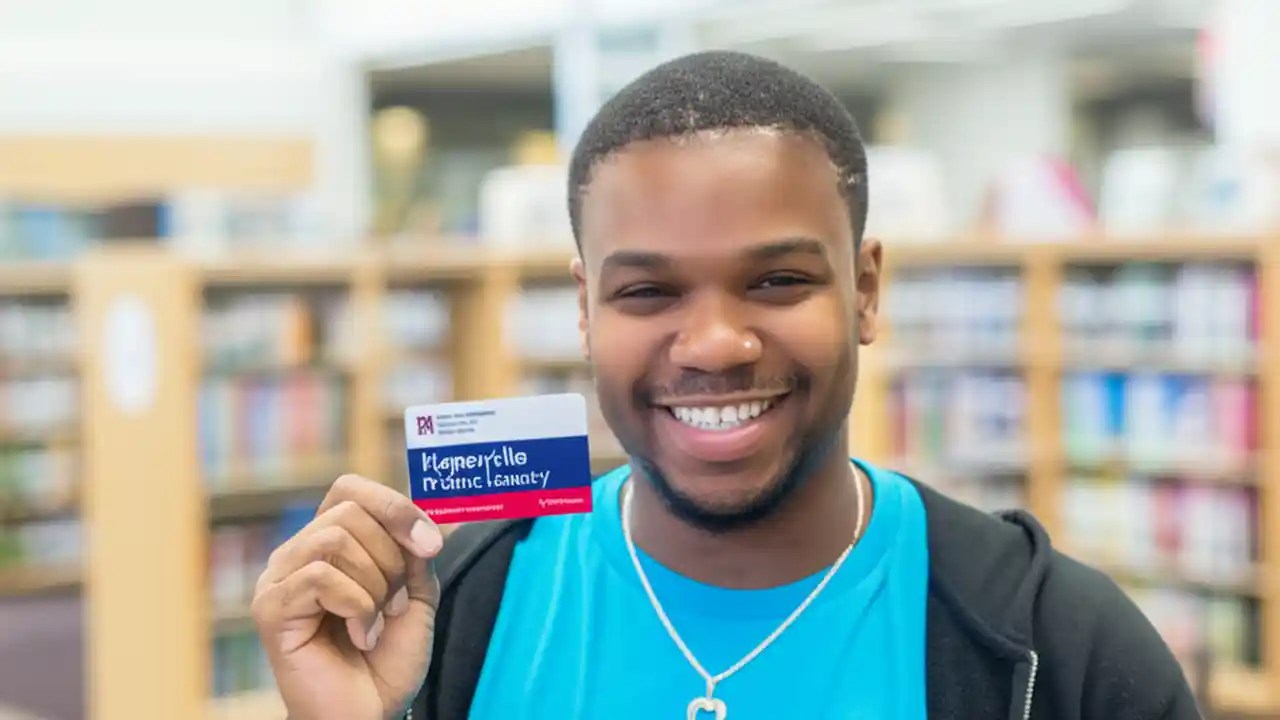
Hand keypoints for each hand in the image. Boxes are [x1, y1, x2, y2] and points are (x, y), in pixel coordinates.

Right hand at [253, 474, 443, 719]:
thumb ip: (418, 552)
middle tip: (396, 603)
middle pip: (349, 512)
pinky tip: (359, 636)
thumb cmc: (387, 660)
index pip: (349, 489)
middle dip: (391, 558)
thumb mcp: (417, 595)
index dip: (393, 506)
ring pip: (334, 540)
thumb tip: (440, 513)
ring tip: (376, 621)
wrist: (370, 715)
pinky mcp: (270, 609)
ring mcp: (278, 580)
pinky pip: (320, 576)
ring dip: (374, 584)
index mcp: (328, 542)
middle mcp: (296, 553)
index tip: (430, 543)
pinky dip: (357, 606)